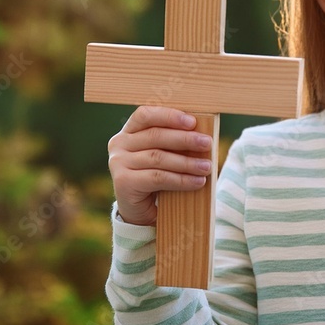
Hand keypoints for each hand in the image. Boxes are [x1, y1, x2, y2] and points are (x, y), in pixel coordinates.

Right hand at [107, 106, 212, 225]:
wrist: (142, 210)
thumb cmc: (159, 175)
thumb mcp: (166, 154)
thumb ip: (176, 142)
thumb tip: (203, 135)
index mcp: (129, 130)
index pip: (146, 115)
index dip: (169, 116)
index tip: (192, 122)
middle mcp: (119, 143)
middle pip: (155, 136)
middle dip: (184, 139)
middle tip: (207, 143)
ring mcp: (118, 163)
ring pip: (158, 157)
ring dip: (186, 162)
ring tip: (207, 167)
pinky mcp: (123, 182)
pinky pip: (157, 177)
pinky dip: (181, 180)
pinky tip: (197, 182)